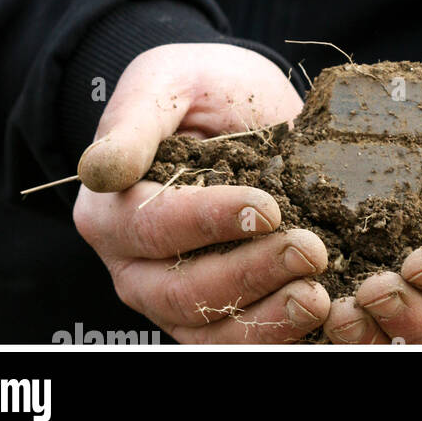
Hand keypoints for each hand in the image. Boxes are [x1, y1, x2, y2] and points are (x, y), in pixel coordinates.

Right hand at [72, 42, 329, 342]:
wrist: (225, 104)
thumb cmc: (192, 87)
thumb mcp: (165, 82)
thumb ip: (133, 122)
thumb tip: (102, 170)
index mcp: (110, 208)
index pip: (152, 227)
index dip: (208, 221)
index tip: (267, 208)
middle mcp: (131, 264)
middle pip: (180, 290)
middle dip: (249, 274)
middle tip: (310, 250)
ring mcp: (169, 295)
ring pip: (206, 329)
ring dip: (266, 320)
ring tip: (318, 296)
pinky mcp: (211, 310)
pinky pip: (233, 339)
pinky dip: (275, 335)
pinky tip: (319, 315)